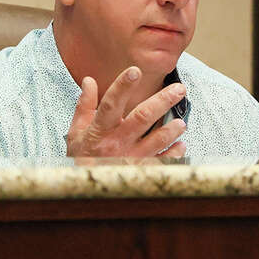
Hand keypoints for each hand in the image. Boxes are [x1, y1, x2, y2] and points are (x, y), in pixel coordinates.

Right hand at [66, 66, 186, 157]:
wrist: (84, 186)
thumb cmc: (83, 156)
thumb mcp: (77, 131)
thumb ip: (85, 105)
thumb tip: (89, 81)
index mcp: (100, 129)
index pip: (111, 104)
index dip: (122, 87)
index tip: (135, 71)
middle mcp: (117, 142)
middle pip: (142, 117)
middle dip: (162, 101)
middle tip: (179, 89)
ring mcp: (131, 157)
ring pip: (156, 140)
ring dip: (171, 130)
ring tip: (182, 123)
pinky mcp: (141, 169)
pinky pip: (162, 161)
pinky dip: (174, 153)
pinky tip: (181, 145)